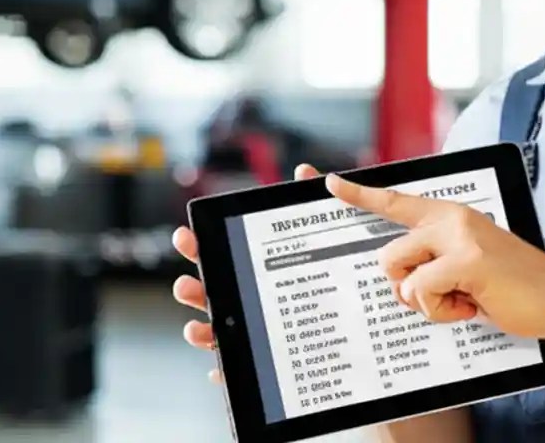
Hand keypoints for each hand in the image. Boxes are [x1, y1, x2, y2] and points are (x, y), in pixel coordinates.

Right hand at [172, 163, 323, 384]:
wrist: (359, 328)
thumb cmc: (331, 275)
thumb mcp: (326, 236)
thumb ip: (312, 206)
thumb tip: (305, 173)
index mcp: (254, 269)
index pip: (219, 254)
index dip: (198, 246)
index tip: (186, 236)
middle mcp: (246, 301)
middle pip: (211, 295)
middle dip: (193, 290)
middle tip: (185, 285)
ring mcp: (251, 334)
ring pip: (218, 335)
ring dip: (202, 332)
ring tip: (196, 328)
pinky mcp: (264, 365)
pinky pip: (241, 372)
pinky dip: (228, 372)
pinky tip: (222, 370)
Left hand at [325, 174, 544, 339]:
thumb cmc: (510, 287)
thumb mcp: (465, 265)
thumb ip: (432, 262)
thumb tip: (400, 283)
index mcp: (449, 216)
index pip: (394, 201)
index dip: (358, 193)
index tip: (327, 183)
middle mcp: (450, 218)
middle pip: (388, 254)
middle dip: (407, 286)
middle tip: (448, 294)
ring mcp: (459, 236)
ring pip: (400, 274)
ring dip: (426, 301)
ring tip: (463, 297)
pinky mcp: (466, 260)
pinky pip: (421, 292)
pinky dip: (442, 311)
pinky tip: (472, 305)